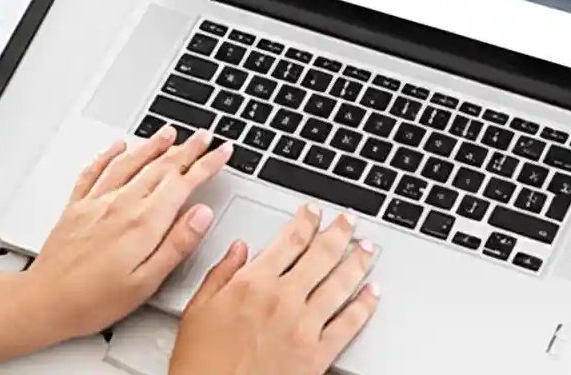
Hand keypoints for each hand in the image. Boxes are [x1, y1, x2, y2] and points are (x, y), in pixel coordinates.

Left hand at [17, 128, 232, 343]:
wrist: (43, 302)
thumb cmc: (94, 300)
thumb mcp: (147, 282)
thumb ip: (177, 244)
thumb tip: (202, 215)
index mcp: (143, 223)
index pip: (183, 183)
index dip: (206, 165)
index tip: (222, 152)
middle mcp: (120, 204)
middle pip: (160, 167)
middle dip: (187, 149)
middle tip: (205, 136)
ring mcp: (97, 203)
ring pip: (130, 162)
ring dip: (153, 145)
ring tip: (170, 132)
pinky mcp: (76, 207)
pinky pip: (95, 171)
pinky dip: (109, 154)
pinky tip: (117, 146)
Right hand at [169, 205, 380, 374]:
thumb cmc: (201, 365)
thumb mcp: (197, 311)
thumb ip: (220, 275)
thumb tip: (238, 249)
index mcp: (252, 284)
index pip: (289, 240)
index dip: (306, 221)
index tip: (313, 212)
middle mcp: (283, 300)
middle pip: (321, 255)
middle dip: (339, 233)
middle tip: (349, 221)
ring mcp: (304, 327)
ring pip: (341, 283)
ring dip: (357, 261)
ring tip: (366, 248)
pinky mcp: (318, 355)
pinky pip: (349, 323)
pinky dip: (365, 305)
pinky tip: (373, 294)